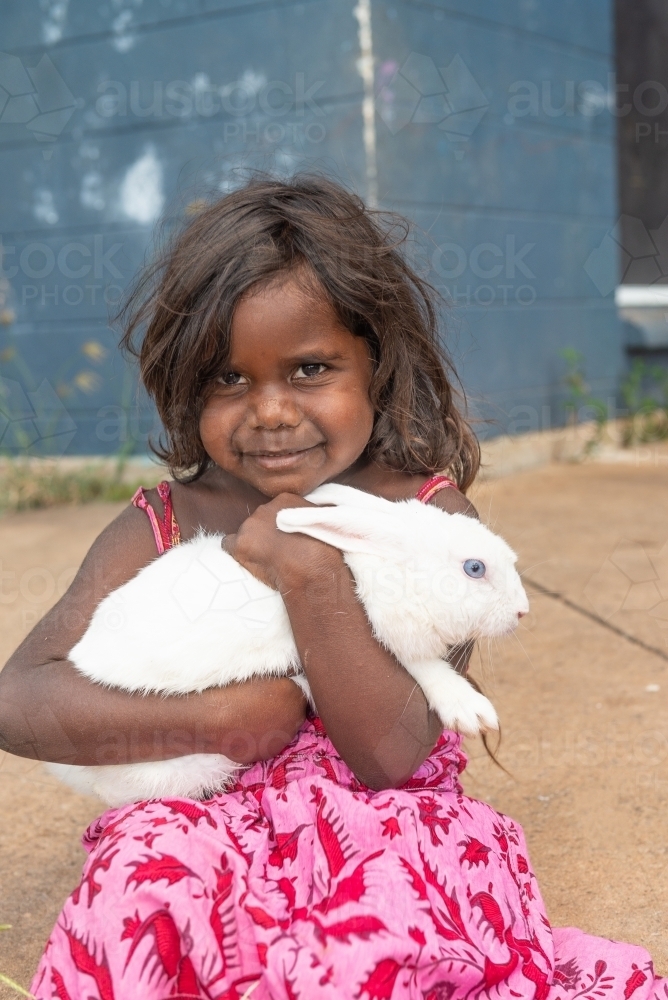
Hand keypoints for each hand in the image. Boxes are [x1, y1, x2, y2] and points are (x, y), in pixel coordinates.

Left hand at [222, 492, 341, 590]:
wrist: (311, 567)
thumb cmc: (324, 548)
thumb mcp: (326, 521)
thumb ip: (315, 514)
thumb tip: (320, 513)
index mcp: (286, 500)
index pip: (278, 509)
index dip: (282, 525)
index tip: (289, 537)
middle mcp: (265, 508)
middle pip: (261, 519)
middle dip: (267, 532)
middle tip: (279, 549)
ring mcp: (250, 525)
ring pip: (246, 532)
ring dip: (254, 543)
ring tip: (268, 559)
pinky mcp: (239, 544)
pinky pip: (229, 545)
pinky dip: (236, 553)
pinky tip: (248, 562)